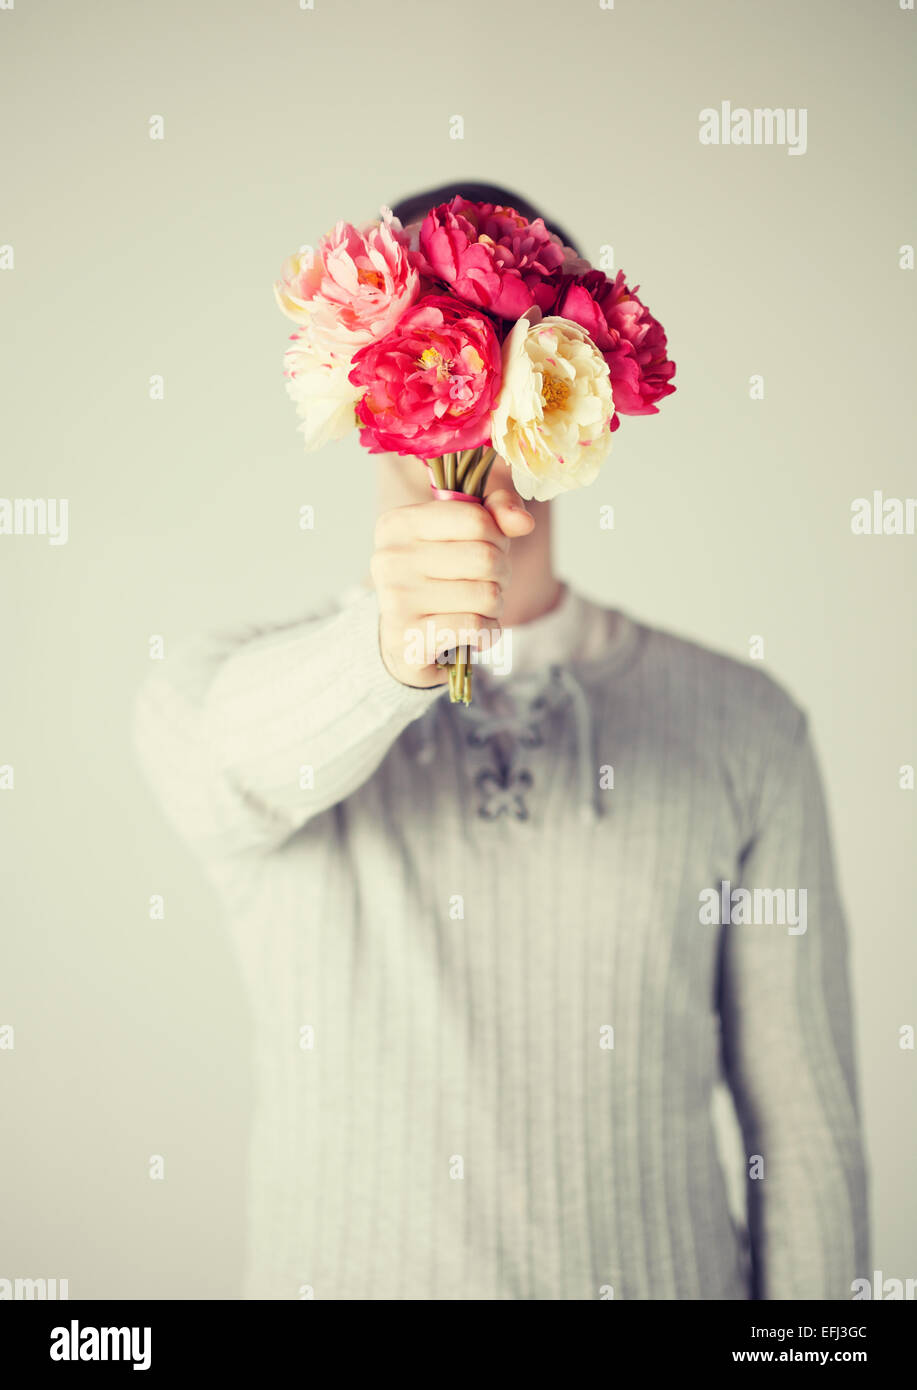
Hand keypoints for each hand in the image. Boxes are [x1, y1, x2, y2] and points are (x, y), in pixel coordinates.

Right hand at [371, 486, 534, 687]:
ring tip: (480, 609)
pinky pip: (475, 627)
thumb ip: (496, 512)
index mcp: (398, 524)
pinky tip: (476, 634)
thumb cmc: (439, 581)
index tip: (490, 550)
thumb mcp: (463, 535)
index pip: (475, 519)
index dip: (498, 537)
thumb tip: (524, 522)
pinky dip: (488, 633)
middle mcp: (390, 559)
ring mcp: (395, 601)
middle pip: (485, 558)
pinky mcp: (408, 640)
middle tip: (490, 584)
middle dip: (502, 574)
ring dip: (496, 606)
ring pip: (485, 595)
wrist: (406, 644)